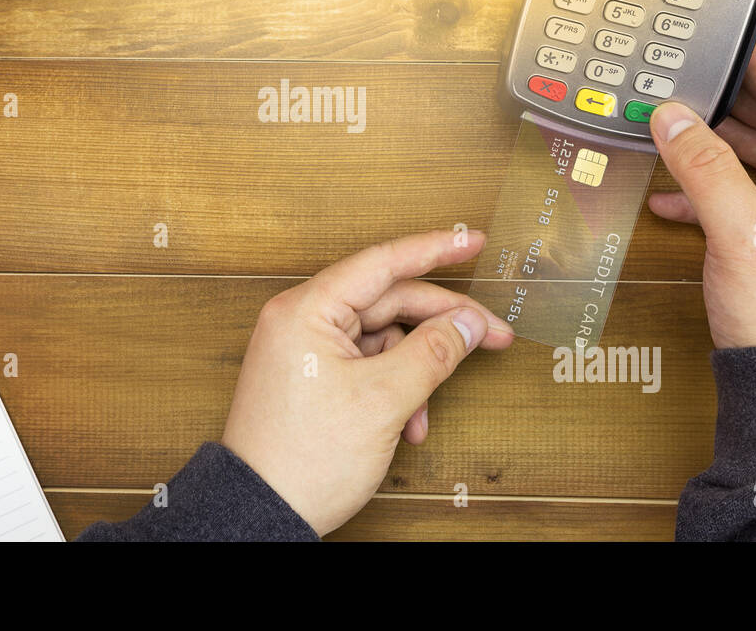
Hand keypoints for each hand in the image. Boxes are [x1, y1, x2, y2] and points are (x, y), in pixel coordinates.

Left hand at [221, 229, 514, 535]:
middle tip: (494, 334)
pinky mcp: (312, 377)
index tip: (474, 241)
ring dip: (416, 371)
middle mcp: (302, 321)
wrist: (261, 514)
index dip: (435, 249)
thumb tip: (468, 324)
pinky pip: (367, 365)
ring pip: (383, 339)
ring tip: (426, 413)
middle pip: (389, 302)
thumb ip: (433, 354)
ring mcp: (306, 349)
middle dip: (442, 324)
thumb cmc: (303, 460)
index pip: (382, 263)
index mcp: (307, 311)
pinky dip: (394, 389)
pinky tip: (407, 424)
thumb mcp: (383, 402)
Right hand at [647, 49, 755, 348]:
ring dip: (714, 154)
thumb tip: (673, 117)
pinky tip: (670, 199)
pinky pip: (743, 204)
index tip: (733, 51)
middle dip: (730, 111)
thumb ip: (703, 167)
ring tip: (673, 136)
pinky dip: (707, 196)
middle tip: (692, 88)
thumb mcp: (740, 228)